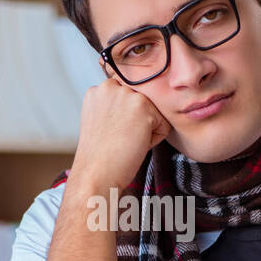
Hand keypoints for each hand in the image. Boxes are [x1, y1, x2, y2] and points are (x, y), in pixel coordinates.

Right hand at [68, 69, 171, 192]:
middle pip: (142, 103)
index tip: (113, 134)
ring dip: (146, 129)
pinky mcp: (143, 106)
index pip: (128, 98)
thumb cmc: (100, 155)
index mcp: (97, 90)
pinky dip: (154, 139)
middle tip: (119, 139)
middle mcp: (110, 87)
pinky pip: (163, 124)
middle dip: (137, 122)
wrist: (96, 173)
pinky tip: (134, 145)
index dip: (125, 119)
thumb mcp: (100, 120)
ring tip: (125, 141)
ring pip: (153, 112)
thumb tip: (136, 105)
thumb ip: (114, 106)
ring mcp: (126, 94)